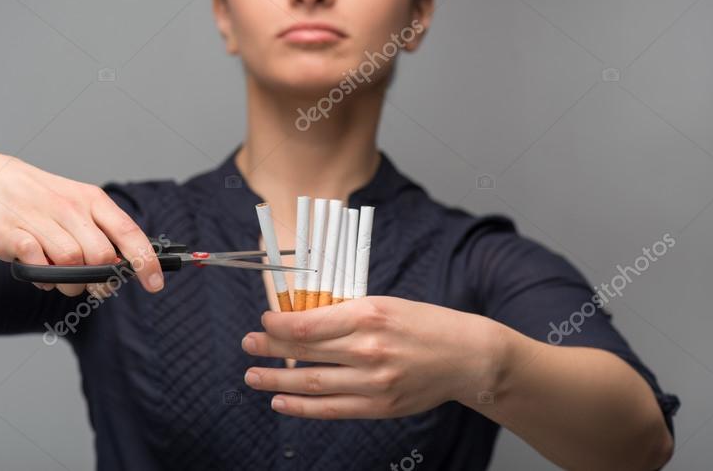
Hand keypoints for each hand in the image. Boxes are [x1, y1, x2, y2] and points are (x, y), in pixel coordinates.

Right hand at [0, 152, 163, 296]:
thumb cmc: (42, 200)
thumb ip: (103, 233)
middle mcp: (70, 207)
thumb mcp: (79, 205)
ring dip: (70, 282)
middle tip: (92, 285)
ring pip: (72, 266)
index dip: (146, 261)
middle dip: (101, 280)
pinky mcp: (13, 235)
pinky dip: (43, 278)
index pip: (129, 233)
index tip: (156, 284)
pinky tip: (38, 270)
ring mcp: (41, 219)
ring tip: (59, 274)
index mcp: (92, 200)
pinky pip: (39, 268)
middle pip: (101, 256)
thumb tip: (129, 267)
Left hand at [240, 296, 507, 418]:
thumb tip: (300, 320)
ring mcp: (374, 381)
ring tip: (252, 376)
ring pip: (312, 382)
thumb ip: (344, 314)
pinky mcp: (379, 405)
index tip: (264, 321)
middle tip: (247, 344)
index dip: (279, 324)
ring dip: (276, 380)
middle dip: (270, 348)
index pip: (309, 323)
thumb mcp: (384, 305)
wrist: (465, 357)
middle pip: (305, 351)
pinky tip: (280, 400)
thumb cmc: (422, 324)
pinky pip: (331, 408)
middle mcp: (369, 349)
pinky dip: (302, 406)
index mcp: (369, 315)